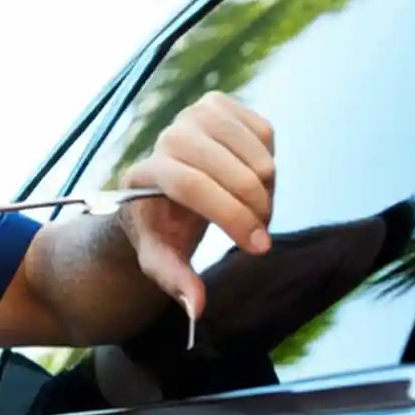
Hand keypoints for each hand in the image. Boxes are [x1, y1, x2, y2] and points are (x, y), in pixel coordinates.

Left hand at [117, 91, 275, 319]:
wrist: (162, 189)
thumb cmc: (161, 227)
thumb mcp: (161, 257)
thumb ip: (175, 280)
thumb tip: (196, 309)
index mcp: (146, 172)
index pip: (192, 186)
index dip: (231, 217)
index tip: (258, 248)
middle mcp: (168, 136)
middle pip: (230, 172)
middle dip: (255, 210)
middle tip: (259, 235)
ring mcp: (193, 115)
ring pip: (256, 155)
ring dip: (266, 190)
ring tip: (251, 209)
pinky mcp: (219, 105)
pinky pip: (265, 134)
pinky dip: (268, 162)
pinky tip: (249, 178)